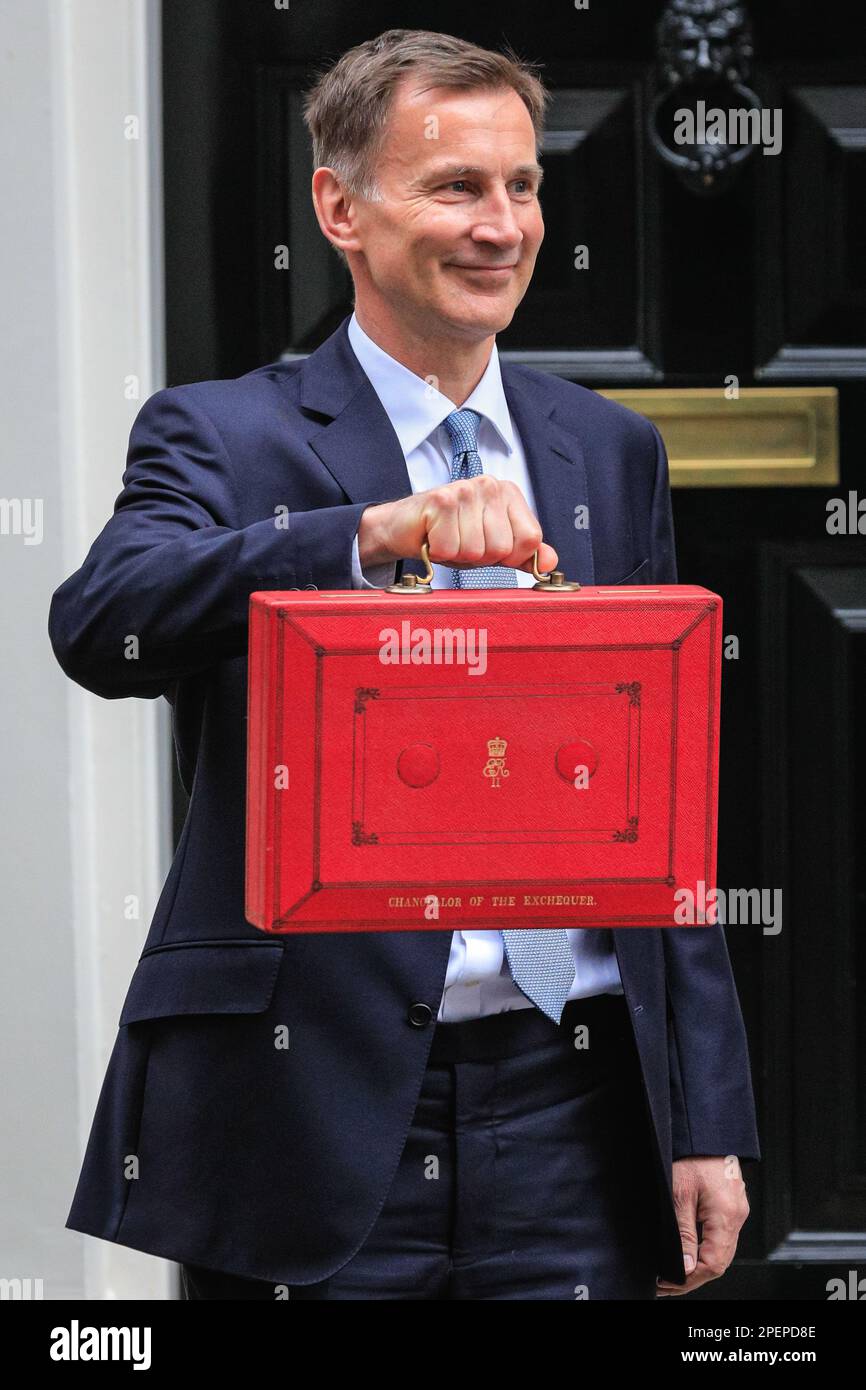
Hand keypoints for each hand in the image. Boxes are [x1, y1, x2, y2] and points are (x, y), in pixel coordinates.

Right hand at [357, 475, 557, 575]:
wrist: (405, 527)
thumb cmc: (450, 535)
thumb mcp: (493, 546)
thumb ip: (524, 554)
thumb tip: (551, 561)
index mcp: (509, 493)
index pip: (530, 539)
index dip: (509, 556)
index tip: (488, 546)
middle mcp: (490, 485)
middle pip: (502, 548)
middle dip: (479, 557)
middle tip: (461, 542)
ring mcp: (465, 490)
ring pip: (476, 551)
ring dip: (457, 555)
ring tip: (447, 539)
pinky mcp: (441, 500)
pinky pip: (450, 549)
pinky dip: (438, 552)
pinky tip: (432, 537)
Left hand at [656, 1155, 749, 1296]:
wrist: (704, 1131)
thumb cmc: (692, 1156)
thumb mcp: (679, 1195)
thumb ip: (683, 1233)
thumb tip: (686, 1267)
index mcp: (726, 1216)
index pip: (713, 1265)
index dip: (690, 1280)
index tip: (667, 1284)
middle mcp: (737, 1216)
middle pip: (720, 1262)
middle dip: (693, 1277)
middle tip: (666, 1284)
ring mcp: (737, 1210)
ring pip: (722, 1250)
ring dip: (700, 1265)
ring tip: (674, 1272)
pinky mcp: (733, 1204)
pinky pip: (723, 1236)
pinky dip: (707, 1249)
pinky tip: (690, 1252)